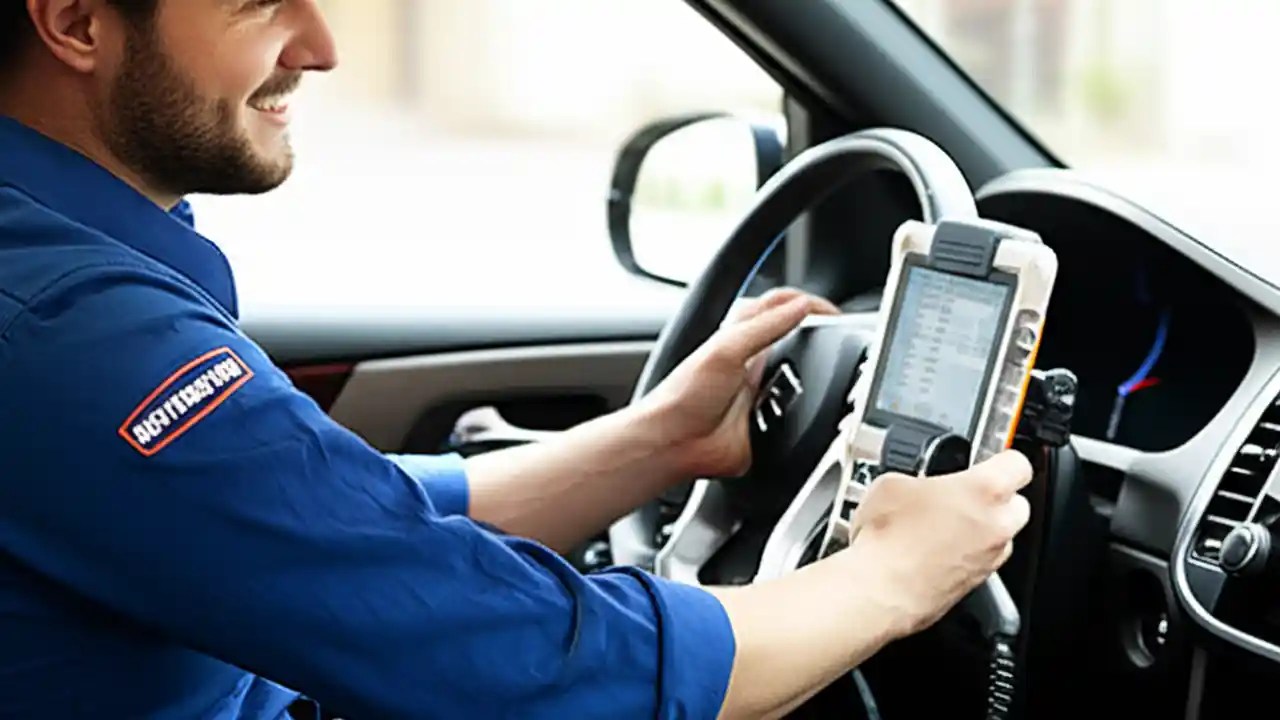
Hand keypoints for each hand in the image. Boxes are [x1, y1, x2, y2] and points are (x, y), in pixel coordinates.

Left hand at [640, 288, 839, 478]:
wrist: (674, 444)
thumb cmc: (684, 395)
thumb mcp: (727, 350)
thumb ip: (765, 327)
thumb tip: (802, 306)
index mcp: (741, 338)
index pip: (781, 307)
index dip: (808, 303)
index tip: (834, 314)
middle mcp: (752, 364)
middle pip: (796, 342)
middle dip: (820, 340)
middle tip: (844, 342)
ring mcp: (760, 395)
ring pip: (801, 381)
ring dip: (816, 380)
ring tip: (836, 377)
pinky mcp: (765, 425)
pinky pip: (796, 418)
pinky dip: (808, 417)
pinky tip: (815, 416)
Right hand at [844, 450, 1032, 637]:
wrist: (879, 591)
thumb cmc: (887, 540)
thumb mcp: (892, 483)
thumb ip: (922, 478)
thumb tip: (920, 485)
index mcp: (985, 489)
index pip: (1019, 464)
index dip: (1002, 459)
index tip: (989, 460)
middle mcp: (997, 524)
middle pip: (1018, 503)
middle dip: (996, 498)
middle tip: (963, 495)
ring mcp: (991, 557)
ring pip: (1003, 534)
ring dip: (983, 527)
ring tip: (945, 525)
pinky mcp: (979, 582)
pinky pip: (984, 559)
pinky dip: (968, 553)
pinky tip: (936, 551)